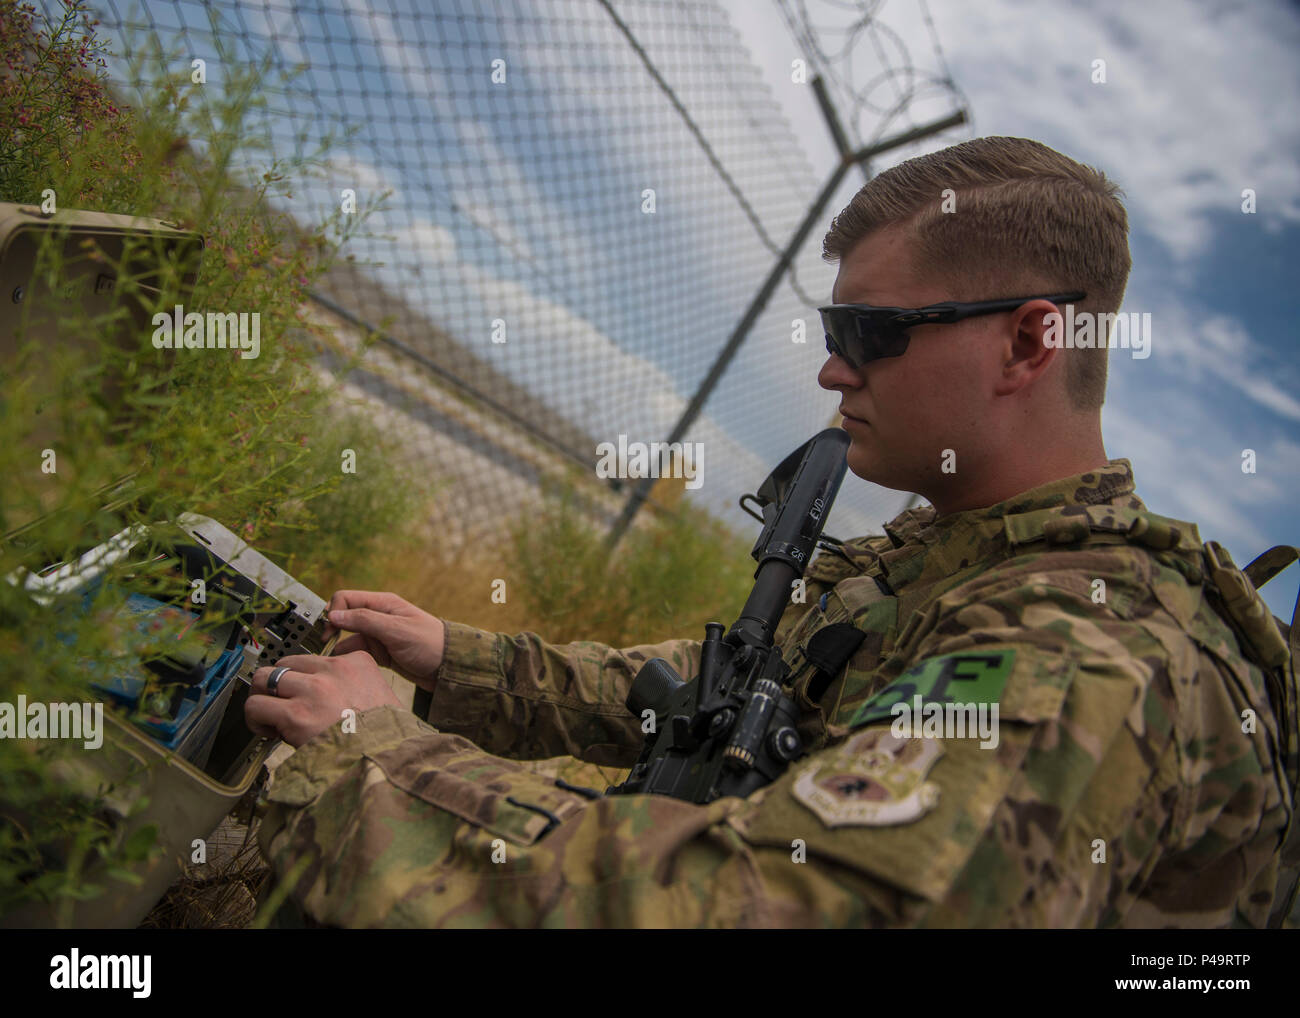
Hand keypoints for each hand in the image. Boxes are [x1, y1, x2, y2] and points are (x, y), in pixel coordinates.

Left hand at [245, 651, 400, 747]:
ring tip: (272, 718)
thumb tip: (323, 697)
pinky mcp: (296, 714)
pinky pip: (256, 705)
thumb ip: (351, 686)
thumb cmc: (384, 736)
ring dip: (264, 698)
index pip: (312, 659)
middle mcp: (333, 670)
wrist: (386, 759)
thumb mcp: (379, 695)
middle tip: (282, 706)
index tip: (305, 698)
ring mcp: (313, 689)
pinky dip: (256, 720)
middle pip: (285, 663)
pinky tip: (270, 732)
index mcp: (356, 662)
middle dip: (278, 685)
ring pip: (265, 678)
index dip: (304, 681)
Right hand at [323, 590, 445, 691]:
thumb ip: (365, 621)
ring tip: (328, 661)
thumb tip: (333, 615)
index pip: (345, 598)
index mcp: (382, 603)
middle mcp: (377, 616)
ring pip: (347, 637)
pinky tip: (343, 667)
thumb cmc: (430, 644)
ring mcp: (378, 635)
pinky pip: (356, 652)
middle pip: (343, 616)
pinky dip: (347, 658)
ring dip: (337, 646)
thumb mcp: (397, 630)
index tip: (328, 631)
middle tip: (321, 645)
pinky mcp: (380, 652)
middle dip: (330, 628)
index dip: (333, 612)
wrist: (450, 669)